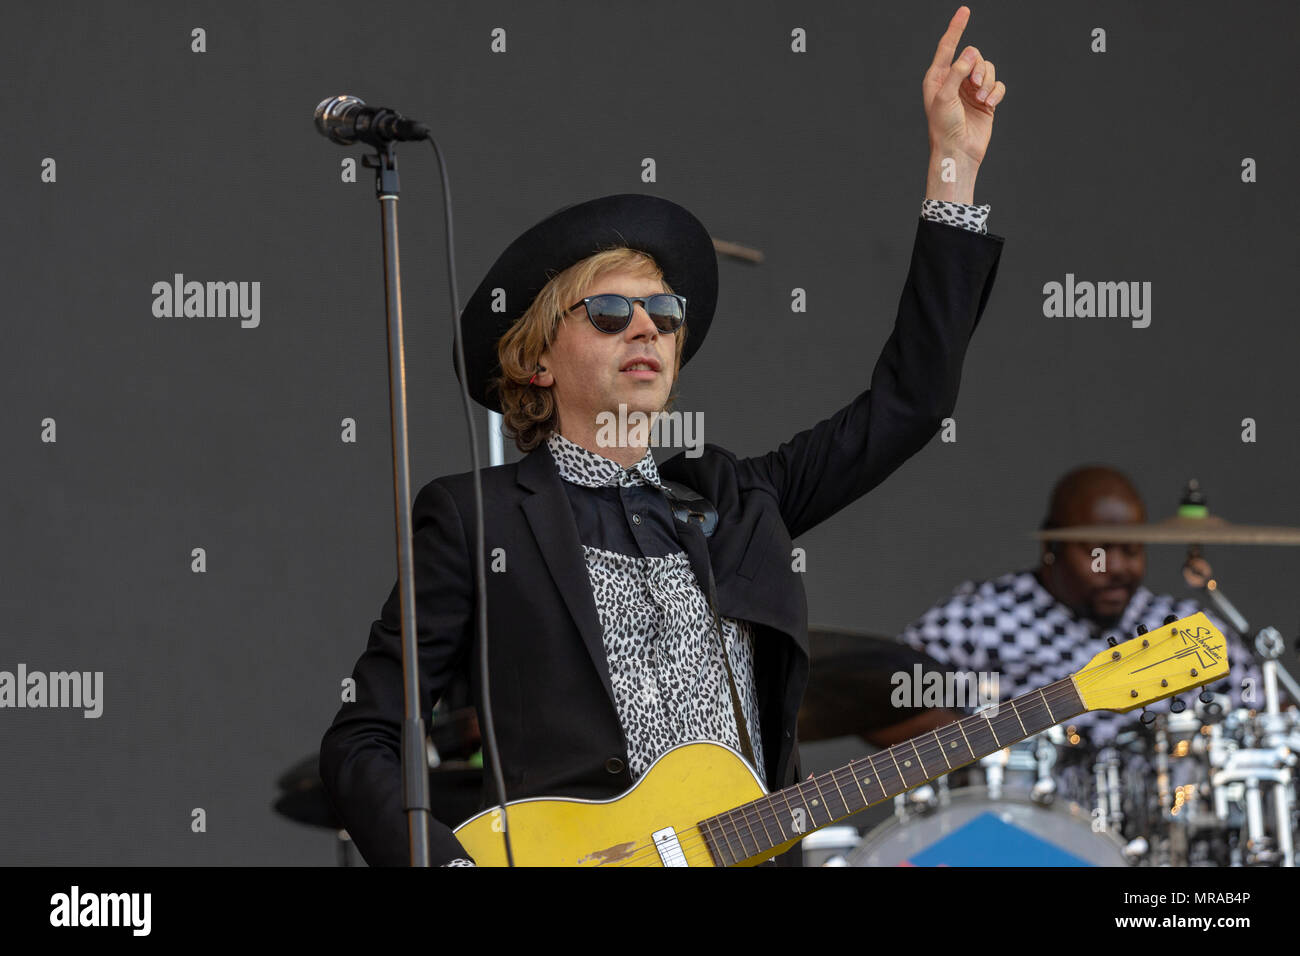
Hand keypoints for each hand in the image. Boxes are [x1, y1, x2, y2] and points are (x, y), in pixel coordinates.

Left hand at [923, 6, 1005, 168]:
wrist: (957, 152)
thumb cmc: (944, 127)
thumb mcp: (946, 96)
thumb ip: (957, 71)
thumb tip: (971, 51)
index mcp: (938, 78)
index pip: (947, 46)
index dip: (956, 28)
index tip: (965, 10)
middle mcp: (954, 81)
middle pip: (975, 57)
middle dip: (979, 68)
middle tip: (975, 85)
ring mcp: (971, 91)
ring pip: (988, 70)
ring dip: (988, 82)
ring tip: (982, 99)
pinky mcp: (985, 101)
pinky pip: (998, 86)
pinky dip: (996, 93)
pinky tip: (989, 105)